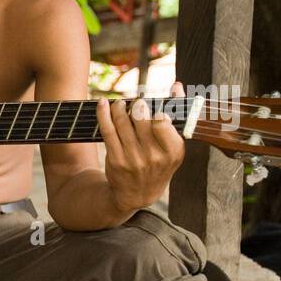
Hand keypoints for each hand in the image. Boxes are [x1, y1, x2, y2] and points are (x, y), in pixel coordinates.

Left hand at [96, 80, 186, 211]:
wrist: (138, 194)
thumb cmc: (159, 163)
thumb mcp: (173, 146)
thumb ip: (176, 116)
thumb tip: (177, 86)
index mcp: (173, 151)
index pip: (162, 121)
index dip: (156, 109)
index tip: (154, 106)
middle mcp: (154, 156)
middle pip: (141, 118)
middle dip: (136, 105)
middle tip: (135, 102)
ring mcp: (133, 159)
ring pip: (122, 122)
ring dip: (118, 107)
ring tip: (119, 104)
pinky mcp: (116, 160)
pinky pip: (108, 131)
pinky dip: (104, 114)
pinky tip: (103, 104)